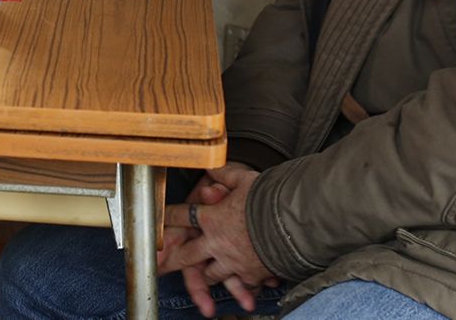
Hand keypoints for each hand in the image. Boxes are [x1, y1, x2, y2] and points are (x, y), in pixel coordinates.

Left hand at [160, 167, 273, 316]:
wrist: (294, 222)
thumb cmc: (269, 199)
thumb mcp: (244, 179)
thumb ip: (225, 173)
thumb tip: (212, 163)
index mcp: (211, 219)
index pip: (182, 216)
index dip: (169, 216)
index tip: (161, 219)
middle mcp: (217, 244)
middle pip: (188, 255)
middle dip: (174, 259)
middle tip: (162, 264)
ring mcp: (233, 262)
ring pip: (211, 274)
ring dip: (206, 275)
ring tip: (201, 278)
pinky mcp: (251, 275)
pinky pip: (241, 284)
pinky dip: (241, 288)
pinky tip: (241, 292)